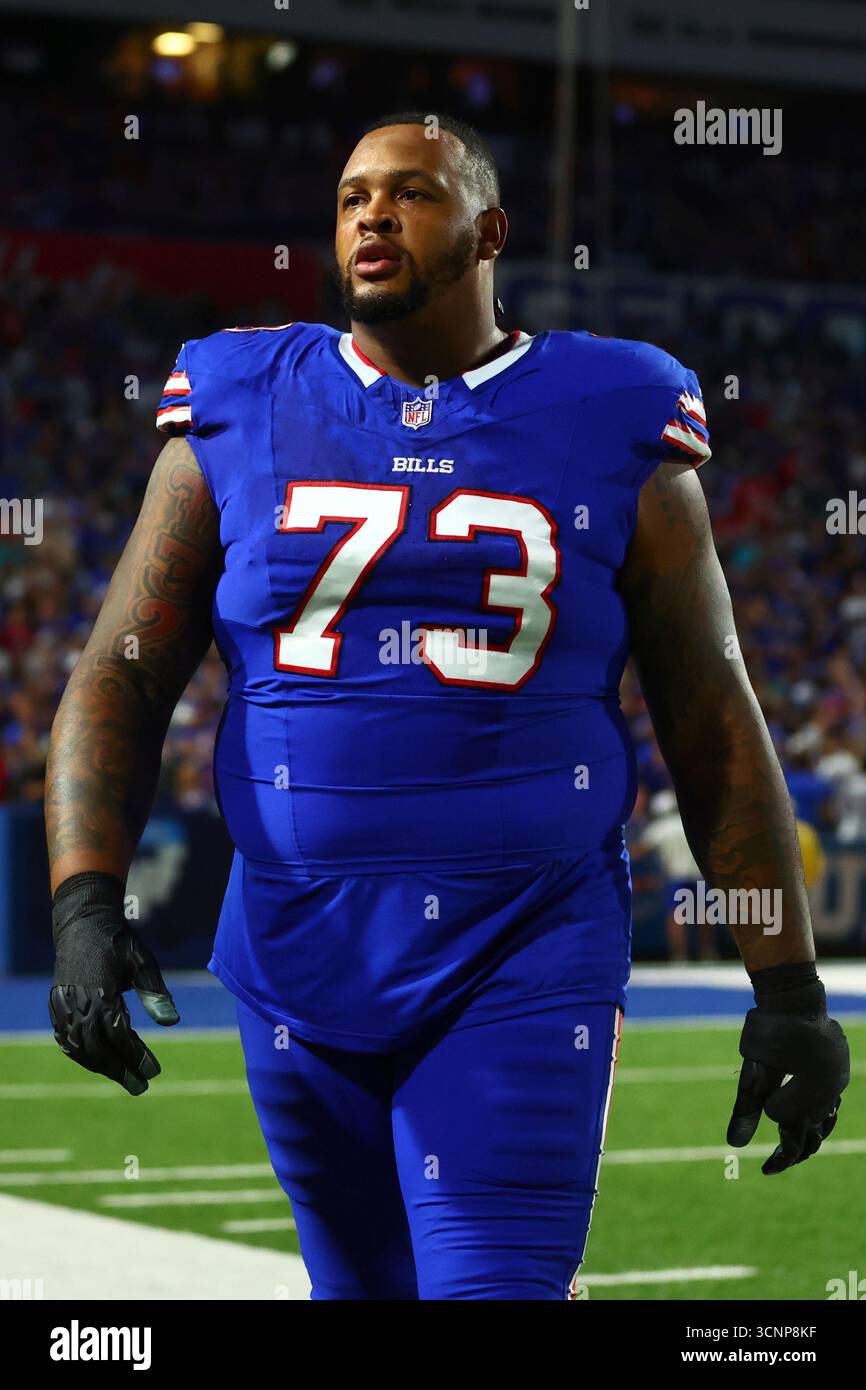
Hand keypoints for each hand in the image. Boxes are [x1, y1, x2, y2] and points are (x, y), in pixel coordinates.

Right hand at [49, 871, 179, 1095]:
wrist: (82, 922)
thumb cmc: (118, 942)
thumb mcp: (142, 962)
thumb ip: (155, 993)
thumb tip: (173, 1022)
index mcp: (101, 995)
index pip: (120, 1037)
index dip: (137, 1057)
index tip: (154, 1071)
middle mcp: (78, 1004)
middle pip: (98, 1049)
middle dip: (120, 1070)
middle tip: (142, 1086)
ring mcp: (63, 1006)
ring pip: (80, 1048)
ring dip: (101, 1066)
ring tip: (124, 1077)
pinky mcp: (56, 1005)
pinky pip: (66, 1038)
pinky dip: (82, 1054)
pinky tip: (97, 1061)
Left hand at [727, 964, 848, 1174]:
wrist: (794, 997)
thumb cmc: (768, 1030)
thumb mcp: (753, 1070)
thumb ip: (746, 1108)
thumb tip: (735, 1143)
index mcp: (807, 1097)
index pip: (793, 1139)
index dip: (779, 1156)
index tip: (764, 1169)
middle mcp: (827, 1094)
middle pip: (814, 1136)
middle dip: (794, 1154)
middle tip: (775, 1166)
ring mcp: (836, 1082)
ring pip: (826, 1121)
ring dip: (810, 1137)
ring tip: (794, 1149)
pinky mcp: (838, 1070)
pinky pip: (832, 1103)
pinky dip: (820, 1117)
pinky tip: (811, 1118)